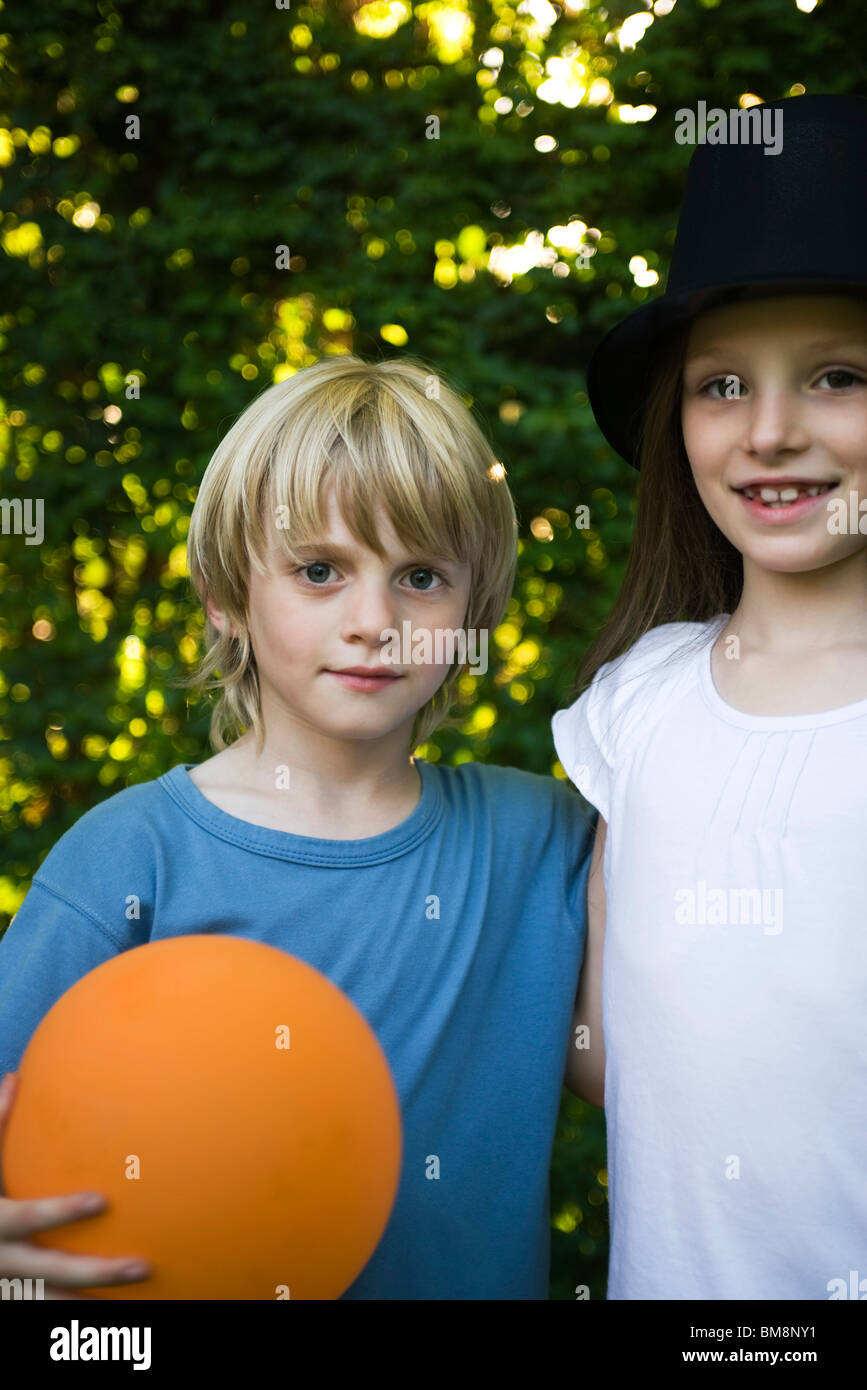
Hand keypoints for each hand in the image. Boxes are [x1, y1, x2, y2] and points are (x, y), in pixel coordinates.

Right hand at [0, 1071, 151, 1298]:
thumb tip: (14, 1079)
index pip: (27, 1218)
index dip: (60, 1211)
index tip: (102, 1200)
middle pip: (50, 1272)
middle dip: (96, 1273)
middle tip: (144, 1266)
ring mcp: (3, 1285)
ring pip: (50, 1302)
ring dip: (93, 1304)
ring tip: (138, 1299)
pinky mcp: (8, 1298)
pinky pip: (44, 1310)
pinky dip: (74, 1317)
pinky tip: (115, 1318)